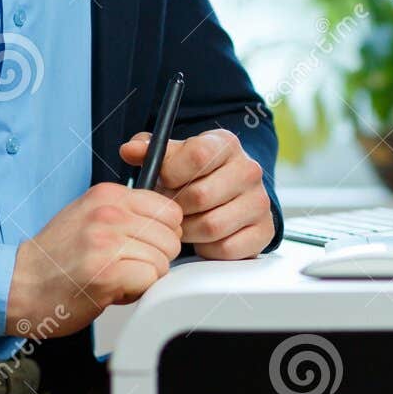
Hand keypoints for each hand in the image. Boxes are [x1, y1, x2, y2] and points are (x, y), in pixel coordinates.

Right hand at [6, 182, 181, 337]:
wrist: (18, 284)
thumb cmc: (52, 257)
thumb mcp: (87, 216)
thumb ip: (124, 213)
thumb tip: (166, 223)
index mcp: (107, 195)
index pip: (168, 209)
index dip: (163, 233)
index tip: (146, 245)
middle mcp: (108, 213)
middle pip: (171, 237)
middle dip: (156, 257)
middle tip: (129, 265)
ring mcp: (107, 241)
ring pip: (162, 260)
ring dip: (145, 277)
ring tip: (117, 277)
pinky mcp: (107, 272)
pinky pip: (150, 281)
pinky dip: (136, 292)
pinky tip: (113, 290)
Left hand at [119, 128, 274, 260]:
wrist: (232, 193)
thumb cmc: (197, 174)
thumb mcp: (175, 156)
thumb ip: (150, 151)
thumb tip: (129, 150)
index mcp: (226, 144)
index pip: (198, 155)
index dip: (171, 173)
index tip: (164, 181)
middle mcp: (248, 170)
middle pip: (201, 196)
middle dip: (176, 207)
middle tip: (168, 210)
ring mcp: (259, 202)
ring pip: (212, 226)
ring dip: (188, 231)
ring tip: (181, 224)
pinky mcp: (263, 231)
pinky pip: (226, 249)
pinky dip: (206, 248)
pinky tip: (202, 238)